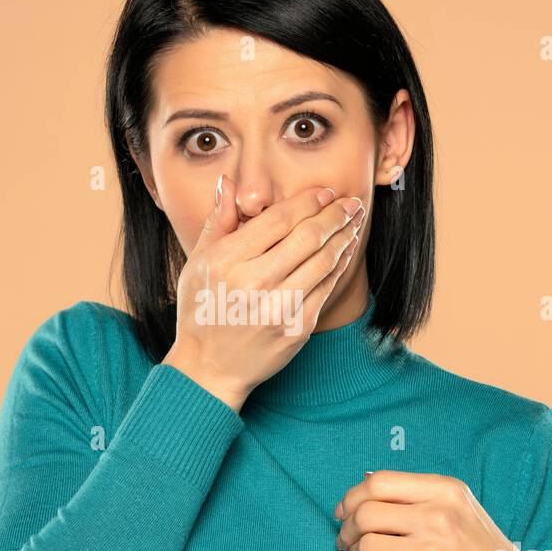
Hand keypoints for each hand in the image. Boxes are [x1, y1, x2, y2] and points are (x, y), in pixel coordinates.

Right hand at [162, 174, 365, 411]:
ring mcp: (278, 308)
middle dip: (335, 214)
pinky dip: (340, 265)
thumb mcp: (196, 263)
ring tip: (355, 221)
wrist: (210, 367)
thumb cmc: (201, 311)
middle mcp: (253, 283)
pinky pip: (326, 288)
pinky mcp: (297, 328)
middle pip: (307, 237)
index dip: (308, 201)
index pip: (278, 220)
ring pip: (323, 261)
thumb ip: (217, 222)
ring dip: (344, 236)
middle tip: (351, 202)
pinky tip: (346, 250)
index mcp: (226, 261)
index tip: (325, 192)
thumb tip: (229, 183)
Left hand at [333, 470, 551, 550]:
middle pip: (365, 514)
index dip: (351, 497)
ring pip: (365, 547)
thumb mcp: (461, 509)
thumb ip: (419, 493)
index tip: (343, 513)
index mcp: (446, 492)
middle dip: (347, 530)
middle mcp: (439, 519)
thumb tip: (365, 480)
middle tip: (345, 542)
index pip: (378, 482)